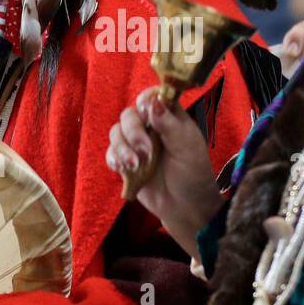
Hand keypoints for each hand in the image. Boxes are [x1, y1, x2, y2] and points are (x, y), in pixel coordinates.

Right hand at [106, 86, 223, 258]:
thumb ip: (170, 125)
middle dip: (133, 131)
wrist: (185, 207)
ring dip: (122, 148)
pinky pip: (110, 153)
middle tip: (145, 150)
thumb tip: (153, 103)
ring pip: (116, 132)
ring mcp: (136, 145)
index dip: (145, 100)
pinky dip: (114, 159)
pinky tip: (124, 169)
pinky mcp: (125, 163)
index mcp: (169, 118)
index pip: (153, 97)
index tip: (145, 111)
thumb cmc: (193, 174)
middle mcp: (150, 127)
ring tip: (135, 165)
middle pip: (129, 115)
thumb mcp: (187, 147)